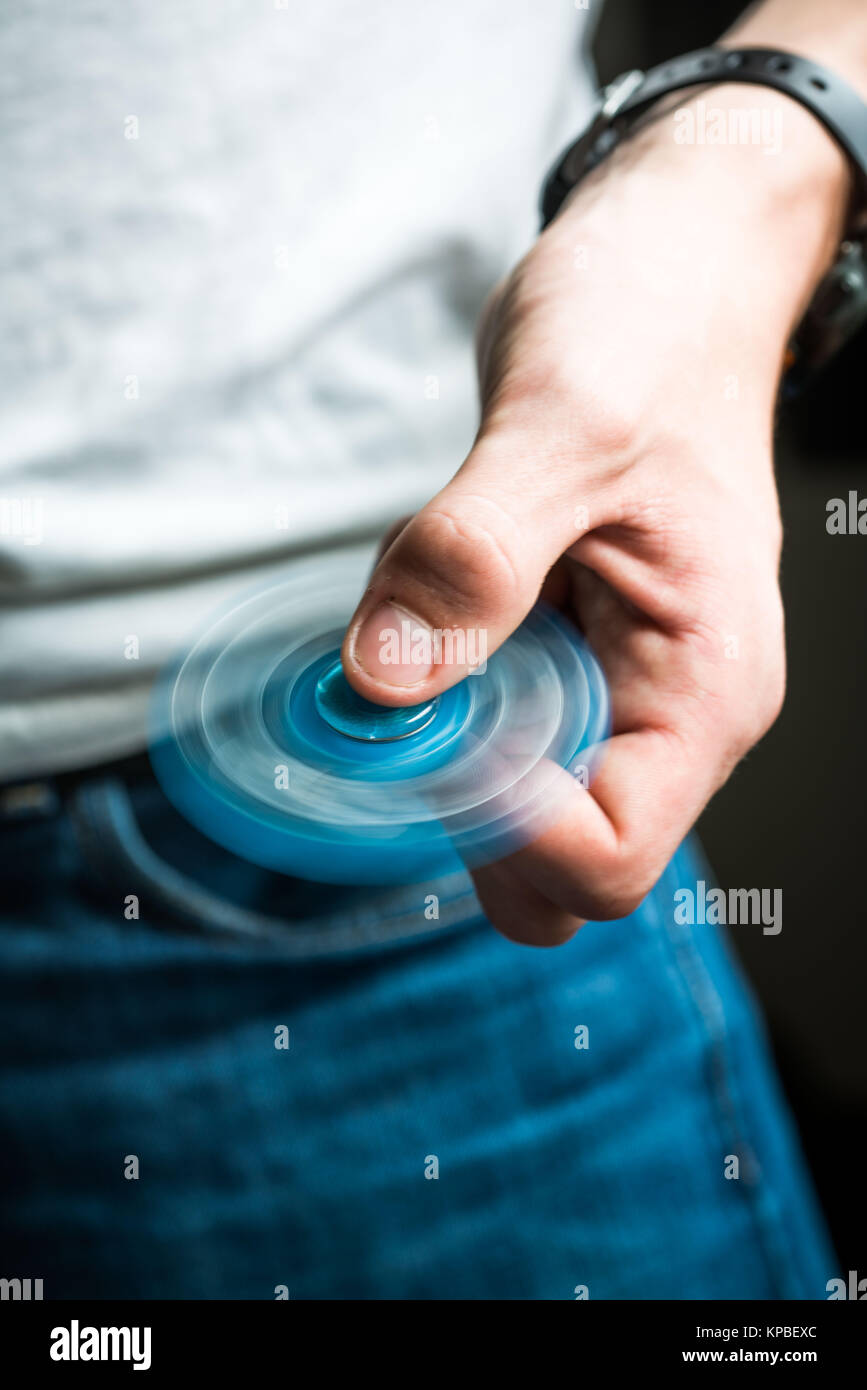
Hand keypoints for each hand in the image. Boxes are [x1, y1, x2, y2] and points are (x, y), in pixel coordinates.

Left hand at [342, 86, 849, 944]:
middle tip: (424, 654)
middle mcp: (664, 712)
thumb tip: (386, 681)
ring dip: (432, 717)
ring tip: (445, 587)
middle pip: (545, 863)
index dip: (504, 823)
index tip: (439, 719)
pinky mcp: (559, 656)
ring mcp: (611, 689)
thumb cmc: (658, 333)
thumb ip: (473, 559)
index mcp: (704, 691)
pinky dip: (428, 671)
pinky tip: (438, 581)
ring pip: (495, 796)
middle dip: (454, 784)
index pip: (606, 861)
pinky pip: (473, 720)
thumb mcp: (563, 429)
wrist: (670, 276)